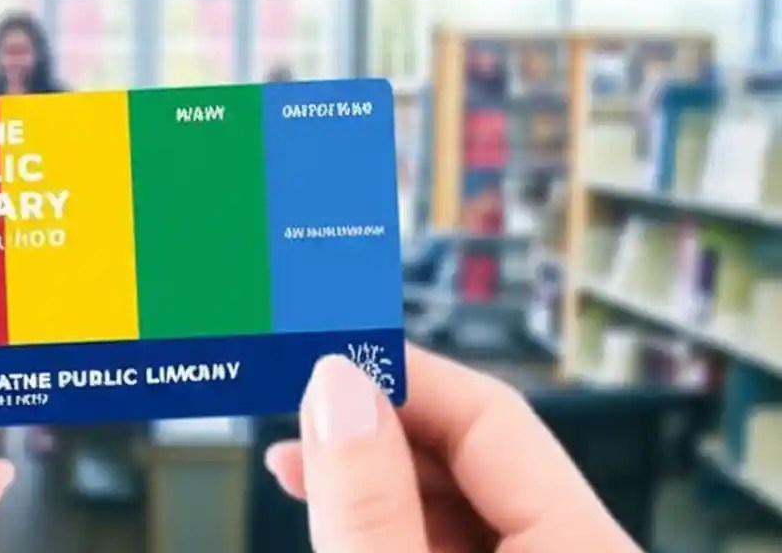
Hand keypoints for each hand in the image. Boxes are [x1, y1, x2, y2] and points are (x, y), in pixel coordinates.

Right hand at [265, 346, 639, 551]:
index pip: (493, 416)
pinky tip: (333, 507)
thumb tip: (338, 386)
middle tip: (293, 395)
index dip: (400, 372)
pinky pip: (450, 544)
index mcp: (585, 549)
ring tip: (295, 459)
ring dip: (372, 476)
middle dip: (375, 425)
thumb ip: (369, 502)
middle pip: (475, 456)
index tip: (324, 346)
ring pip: (458, 504)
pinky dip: (388, 522)